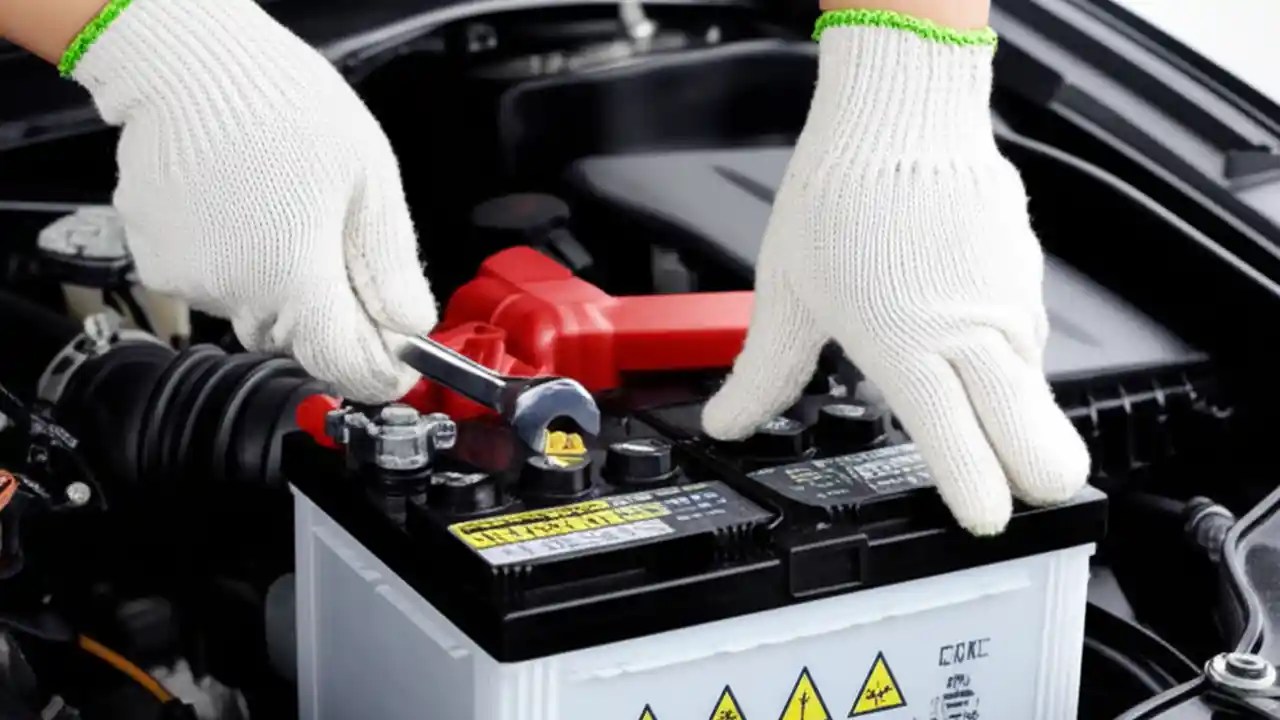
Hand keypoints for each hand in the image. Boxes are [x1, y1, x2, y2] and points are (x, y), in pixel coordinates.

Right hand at [68, 0, 435, 401]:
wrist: (187, 63)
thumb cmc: (279, 106)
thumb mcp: (370, 182)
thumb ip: (390, 267)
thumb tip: (411, 326)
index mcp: (295, 280)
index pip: (347, 365)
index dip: (381, 370)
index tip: (399, 361)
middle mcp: (236, 292)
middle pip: (302, 341)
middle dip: (332, 315)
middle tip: (345, 253)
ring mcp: (190, 280)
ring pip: (258, 312)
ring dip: (283, 284)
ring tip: (289, 213)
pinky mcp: (158, 262)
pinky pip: (216, 285)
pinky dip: (239, 262)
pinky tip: (248, 211)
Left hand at [702, 23, 1089, 534]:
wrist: (900, 112)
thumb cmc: (841, 193)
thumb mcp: (787, 295)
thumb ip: (766, 373)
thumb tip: (732, 421)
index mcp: (908, 349)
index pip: (964, 452)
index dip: (981, 498)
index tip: (983, 518)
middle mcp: (971, 335)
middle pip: (1037, 443)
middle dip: (1034, 480)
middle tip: (1014, 488)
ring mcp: (1009, 303)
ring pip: (1039, 392)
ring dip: (1020, 415)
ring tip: (982, 417)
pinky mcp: (1026, 273)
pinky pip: (1030, 338)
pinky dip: (1011, 357)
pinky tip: (971, 342)